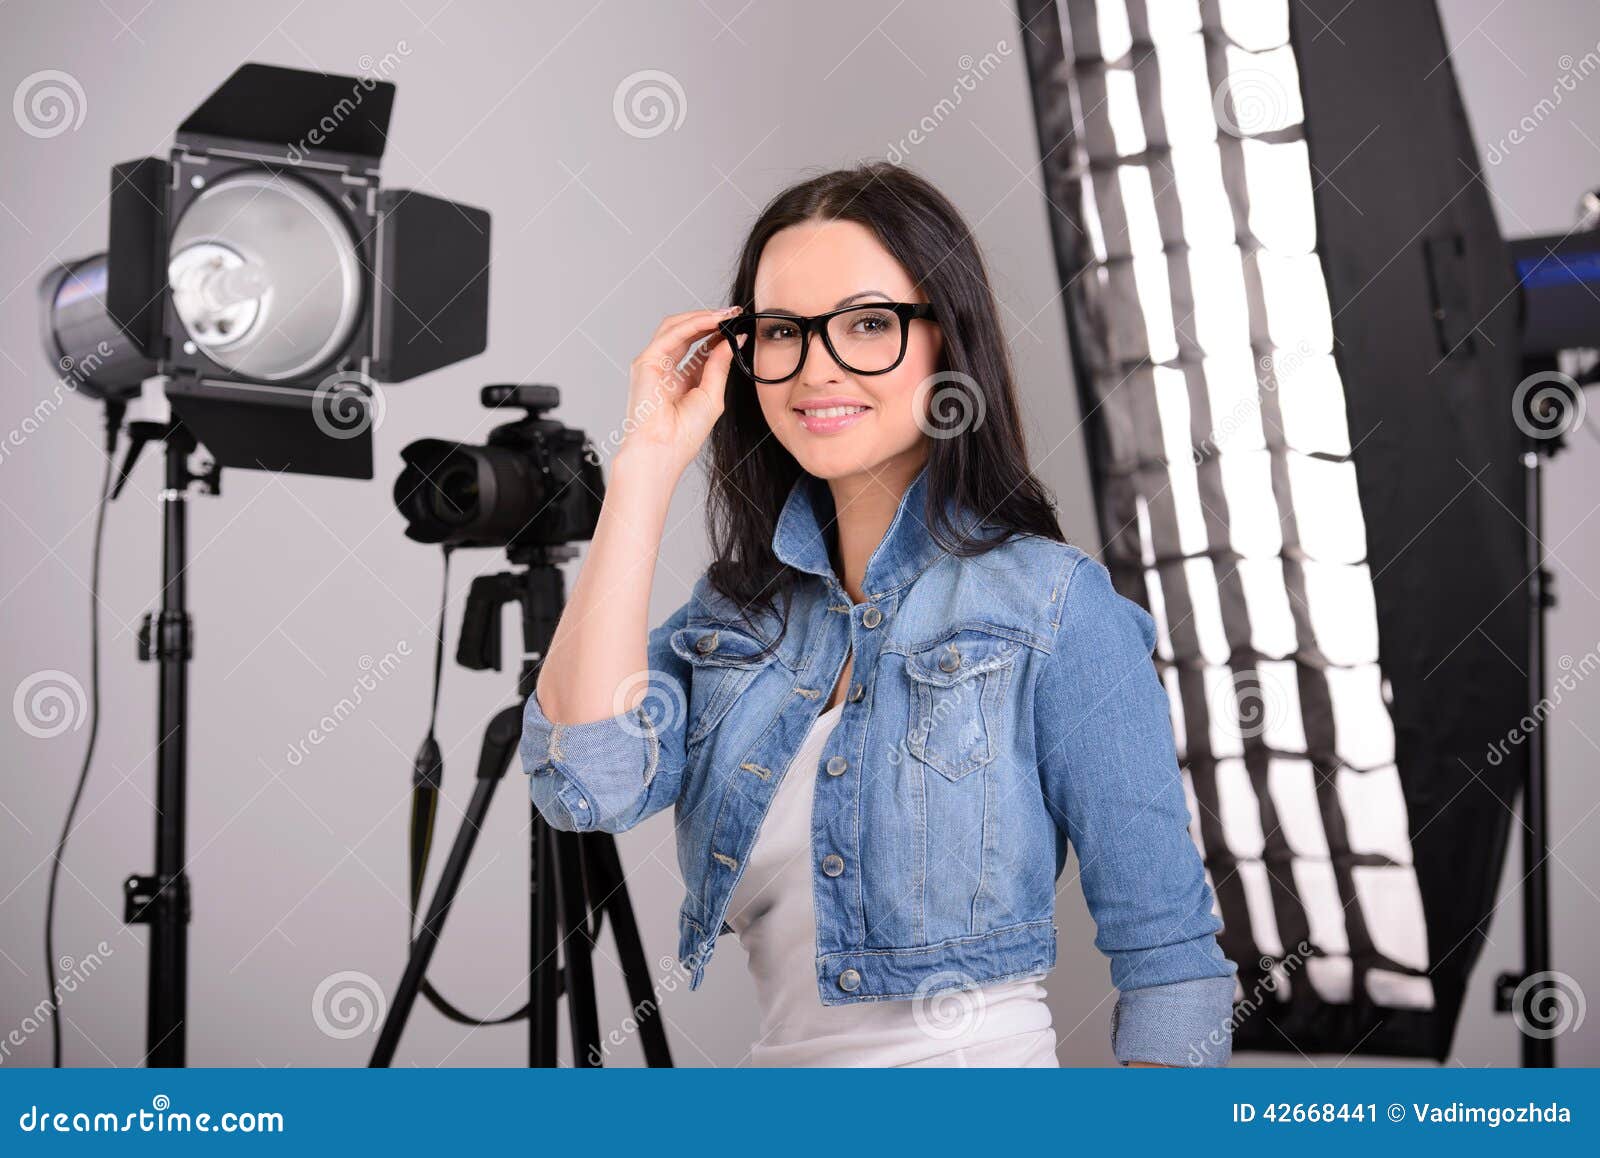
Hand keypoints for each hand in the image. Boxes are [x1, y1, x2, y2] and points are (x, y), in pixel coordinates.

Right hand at [615, 306, 740, 477]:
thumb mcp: (712, 394)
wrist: (664, 450)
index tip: (738, 325)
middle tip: (734, 313)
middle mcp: (665, 368)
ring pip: (676, 327)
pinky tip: (712, 321)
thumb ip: (719, 365)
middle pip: (686, 332)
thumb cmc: (683, 434)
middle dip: (710, 320)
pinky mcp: (647, 361)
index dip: (717, 334)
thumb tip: (732, 340)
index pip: (698, 347)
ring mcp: (654, 363)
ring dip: (702, 316)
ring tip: (726, 314)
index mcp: (681, 379)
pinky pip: (672, 333)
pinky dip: (693, 323)